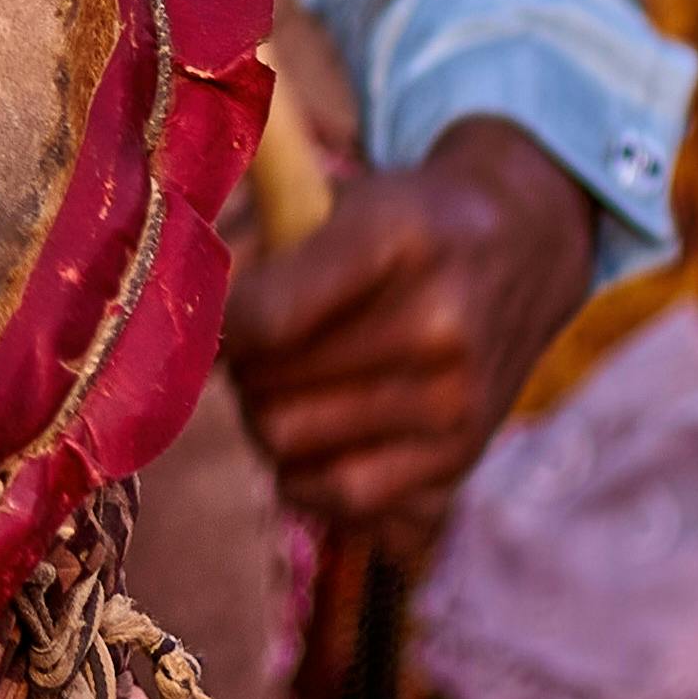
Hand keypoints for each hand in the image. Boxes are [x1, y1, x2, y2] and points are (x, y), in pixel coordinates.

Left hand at [223, 115, 596, 551]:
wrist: (517, 245)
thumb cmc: (400, 220)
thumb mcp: (333, 199)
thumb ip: (253, 247)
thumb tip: (180, 306)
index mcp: (394, 240)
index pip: (262, 316)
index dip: (217, 325)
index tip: (219, 314)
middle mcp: (436, 327)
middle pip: (267, 388)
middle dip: (240, 371)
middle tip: (255, 348)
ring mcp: (456, 401)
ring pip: (289, 445)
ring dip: (265, 420)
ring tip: (284, 384)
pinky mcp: (462, 458)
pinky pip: (343, 499)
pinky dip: (306, 478)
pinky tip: (313, 438)